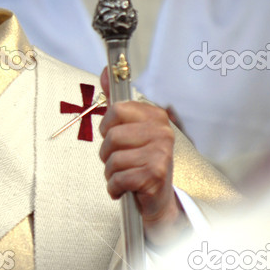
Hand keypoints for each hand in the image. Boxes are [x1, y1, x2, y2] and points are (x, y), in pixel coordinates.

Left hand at [97, 67, 185, 244]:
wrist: (157, 199)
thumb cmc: (139, 163)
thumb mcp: (128, 130)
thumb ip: (116, 102)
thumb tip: (106, 70)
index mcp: (156, 116)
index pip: (115, 110)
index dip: (108, 128)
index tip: (117, 137)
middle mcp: (163, 131)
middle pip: (111, 136)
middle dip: (108, 154)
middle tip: (121, 161)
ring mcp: (161, 152)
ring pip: (112, 159)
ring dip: (112, 172)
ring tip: (125, 175)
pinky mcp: (156, 173)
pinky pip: (118, 178)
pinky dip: (115, 187)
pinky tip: (126, 188)